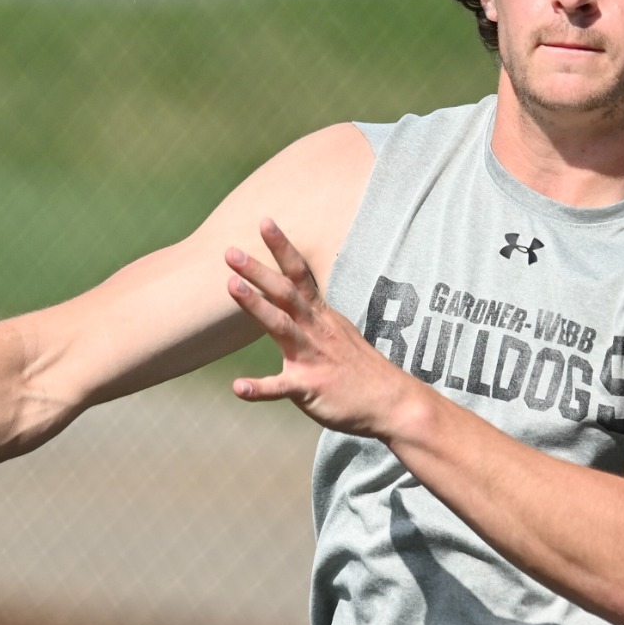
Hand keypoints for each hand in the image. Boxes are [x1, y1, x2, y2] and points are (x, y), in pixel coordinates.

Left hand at [225, 217, 419, 438]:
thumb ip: (313, 318)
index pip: (300, 275)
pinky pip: (281, 388)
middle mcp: (316, 331)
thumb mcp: (339, 333)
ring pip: (282, 327)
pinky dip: (259, 388)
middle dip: (258, 271)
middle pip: (286, 293)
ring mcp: (313, 358)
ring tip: (231, 286)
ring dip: (256, 305)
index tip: (264, 221)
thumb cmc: (362, 370)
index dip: (282, 248)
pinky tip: (239, 387)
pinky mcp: (310, 388)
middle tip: (229, 251)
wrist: (393, 402)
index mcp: (322, 317)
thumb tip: (295, 302)